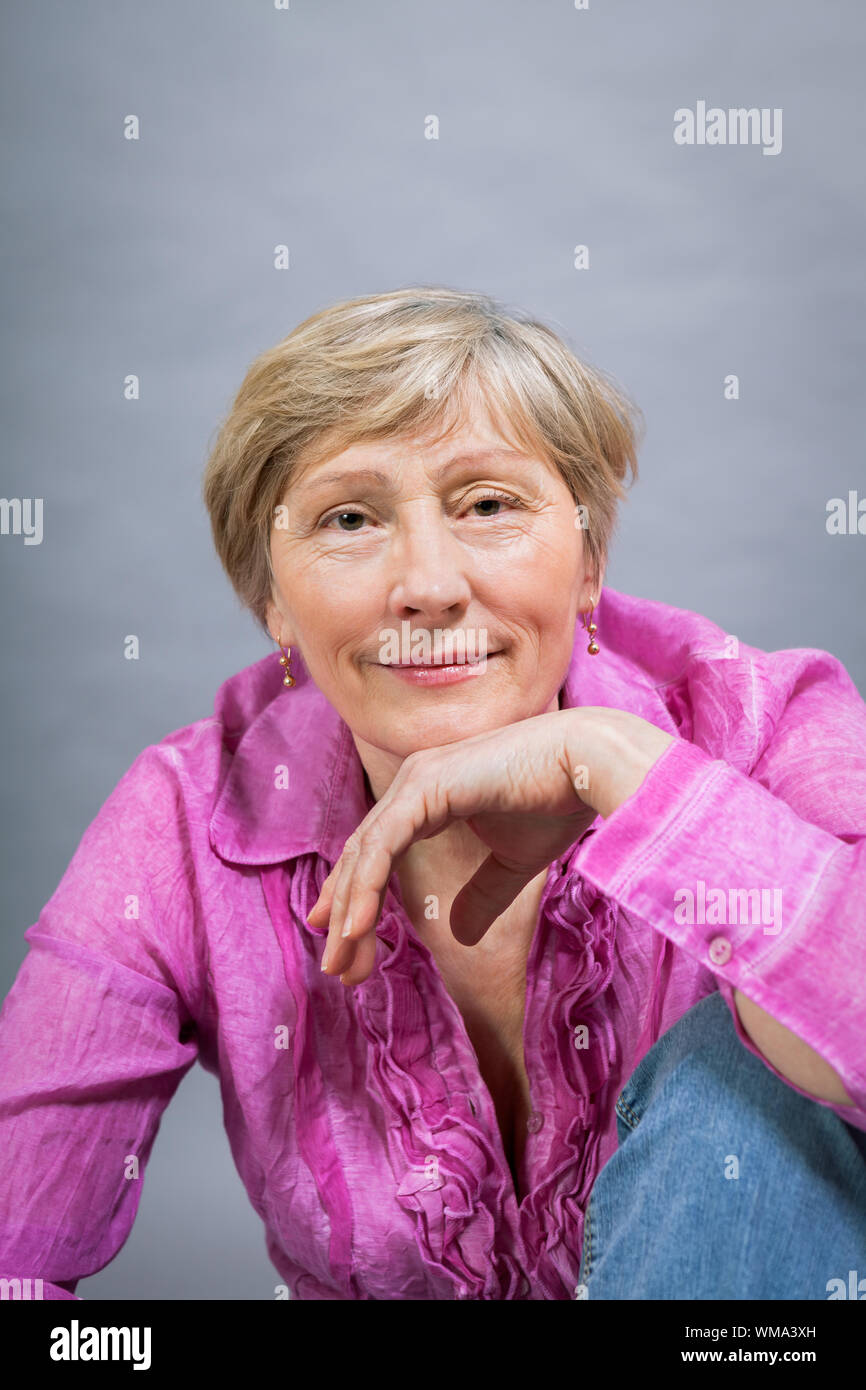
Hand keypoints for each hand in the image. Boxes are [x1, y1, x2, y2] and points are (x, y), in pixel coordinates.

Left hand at [308, 706, 674, 984]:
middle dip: (346, 916)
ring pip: (367, 854)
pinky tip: (356, 927)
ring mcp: (417, 781)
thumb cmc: (559, 802)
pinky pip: (383, 843)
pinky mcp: (427, 786)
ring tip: (341, 963)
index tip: (345, 942)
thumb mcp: (513, 865)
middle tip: (338, 968)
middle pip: (364, 856)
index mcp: (429, 796)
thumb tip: (458, 935)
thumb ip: (482, 896)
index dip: (356, 896)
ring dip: (349, 911)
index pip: (379, 852)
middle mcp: (415, 783)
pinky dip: (366, 886)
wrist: (591, 765)